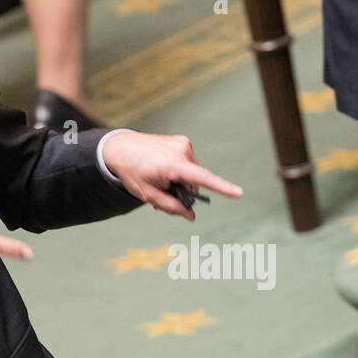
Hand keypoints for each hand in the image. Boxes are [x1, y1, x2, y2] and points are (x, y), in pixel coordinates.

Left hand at [102, 131, 242, 220]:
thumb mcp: (148, 195)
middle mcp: (181, 151)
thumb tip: (191, 215)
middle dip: (184, 191)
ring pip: (192, 173)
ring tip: (160, 178)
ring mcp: (183, 144)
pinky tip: (164, 168)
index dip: (222, 187)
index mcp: (172, 165)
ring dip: (181, 180)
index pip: (201, 179)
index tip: (238, 193)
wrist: (119, 147)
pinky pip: (188, 163)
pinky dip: (180, 169)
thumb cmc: (132, 172)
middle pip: (194, 182)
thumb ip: (171, 207)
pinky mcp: (182, 141)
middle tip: (163, 192)